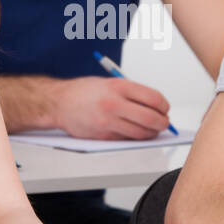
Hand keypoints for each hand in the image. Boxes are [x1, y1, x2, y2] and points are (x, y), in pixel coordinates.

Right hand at [54, 76, 169, 139]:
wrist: (59, 103)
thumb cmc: (85, 91)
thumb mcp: (110, 83)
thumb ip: (132, 93)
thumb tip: (156, 106)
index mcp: (118, 86)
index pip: (153, 98)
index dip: (164, 106)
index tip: (165, 108)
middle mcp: (114, 104)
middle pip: (151, 119)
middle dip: (163, 123)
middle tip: (164, 123)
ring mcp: (108, 122)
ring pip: (141, 133)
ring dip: (151, 133)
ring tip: (152, 129)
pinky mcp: (104, 136)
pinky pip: (128, 139)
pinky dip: (135, 137)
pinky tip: (134, 131)